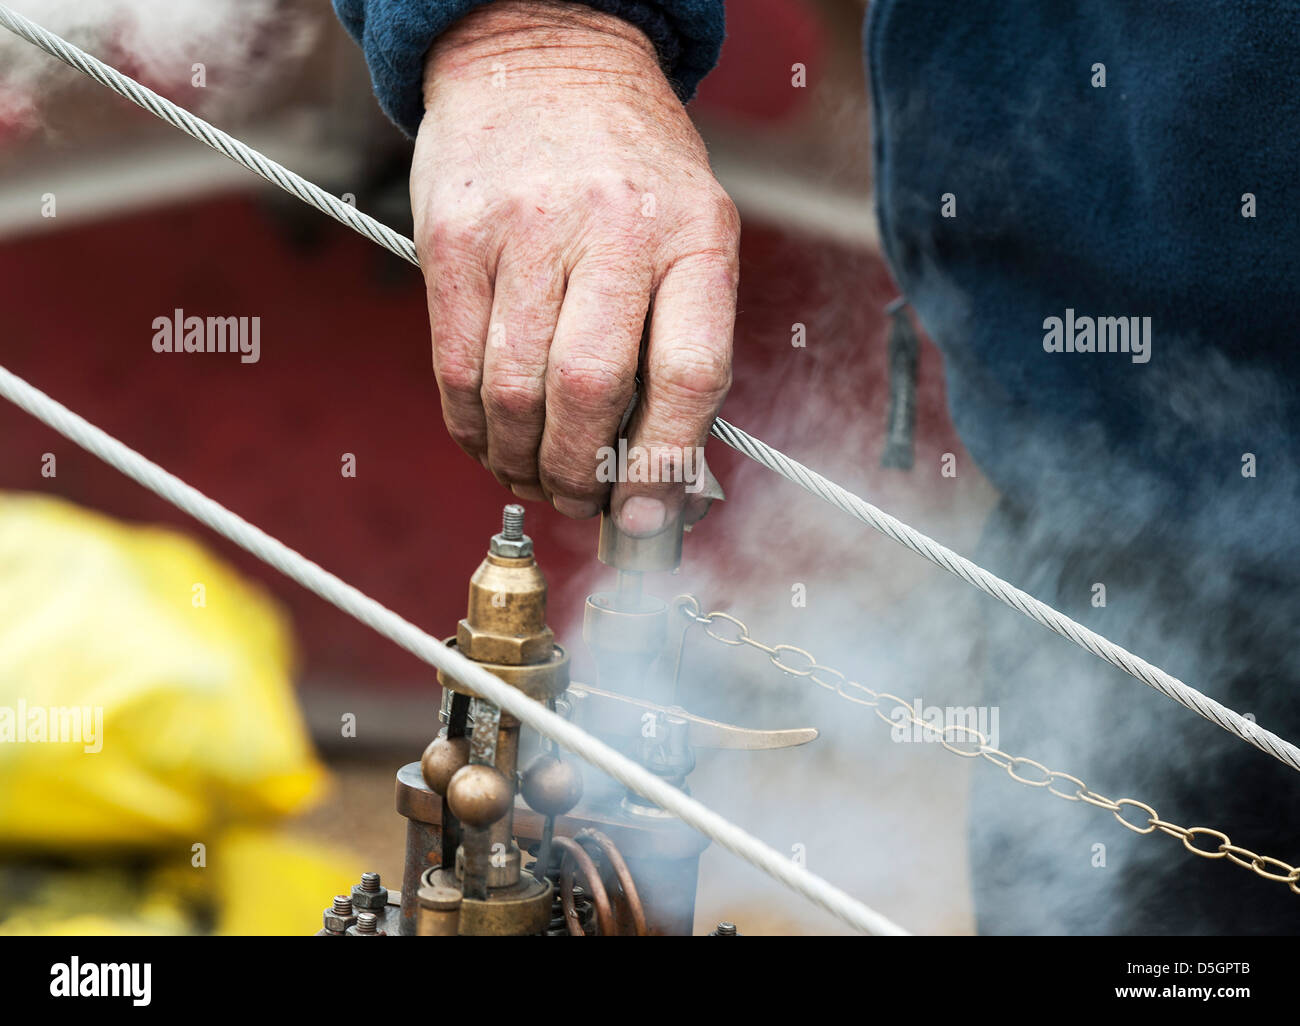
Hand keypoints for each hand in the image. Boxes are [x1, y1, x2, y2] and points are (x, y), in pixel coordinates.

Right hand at [411, 0, 738, 534]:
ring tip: (534, 475)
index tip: (643, 518)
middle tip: (578, 498)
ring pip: (514, 391)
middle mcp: (612, 227)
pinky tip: (490, 438)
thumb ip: (681, 339)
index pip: (690, 374)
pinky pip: (456, 367)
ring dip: (521, 461)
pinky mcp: (453, 238)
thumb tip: (659, 476)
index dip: (664, 465)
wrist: (542, 59)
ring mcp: (525, 229)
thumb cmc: (629, 169)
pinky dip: (472, 426)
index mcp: (693, 234)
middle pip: (589, 392)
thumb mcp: (689, 230)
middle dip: (579, 474)